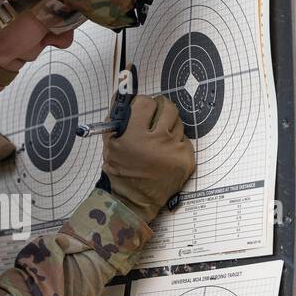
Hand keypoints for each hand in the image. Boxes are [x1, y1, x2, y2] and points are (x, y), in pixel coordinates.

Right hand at [100, 94, 194, 218]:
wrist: (134, 200)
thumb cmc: (120, 171)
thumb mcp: (110, 143)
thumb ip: (116, 117)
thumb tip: (124, 95)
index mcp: (134, 136)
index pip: (146, 103)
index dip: (143, 103)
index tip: (142, 108)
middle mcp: (156, 143)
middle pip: (168, 108)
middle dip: (161, 110)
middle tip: (155, 118)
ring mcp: (173, 151)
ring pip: (178, 122)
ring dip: (169, 126)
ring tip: (159, 139)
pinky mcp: (185, 159)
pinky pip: (184, 139)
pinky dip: (176, 142)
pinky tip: (165, 152)